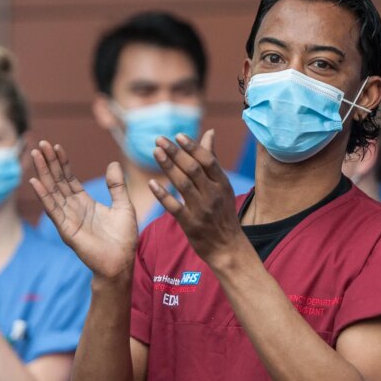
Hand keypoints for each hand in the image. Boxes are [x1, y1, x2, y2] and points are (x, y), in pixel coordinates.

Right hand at [30, 141, 138, 279]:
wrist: (121, 262)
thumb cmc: (123, 238)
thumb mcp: (124, 206)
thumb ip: (117, 186)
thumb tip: (113, 163)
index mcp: (84, 203)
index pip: (69, 179)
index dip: (62, 163)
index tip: (56, 147)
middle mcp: (73, 209)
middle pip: (58, 181)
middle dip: (49, 163)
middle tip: (41, 144)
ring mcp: (68, 218)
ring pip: (53, 191)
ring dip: (43, 173)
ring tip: (36, 155)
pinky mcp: (66, 229)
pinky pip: (53, 209)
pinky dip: (44, 195)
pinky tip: (36, 181)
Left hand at [151, 131, 243, 266]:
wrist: (228, 247)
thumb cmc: (223, 212)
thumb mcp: (223, 186)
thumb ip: (212, 159)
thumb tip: (209, 132)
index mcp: (222, 184)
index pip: (207, 160)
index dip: (192, 147)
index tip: (177, 135)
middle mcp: (213, 195)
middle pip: (193, 169)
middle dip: (175, 153)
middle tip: (159, 140)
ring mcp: (202, 210)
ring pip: (183, 184)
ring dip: (168, 167)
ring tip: (155, 152)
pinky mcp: (190, 224)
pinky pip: (174, 207)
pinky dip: (163, 195)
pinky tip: (151, 183)